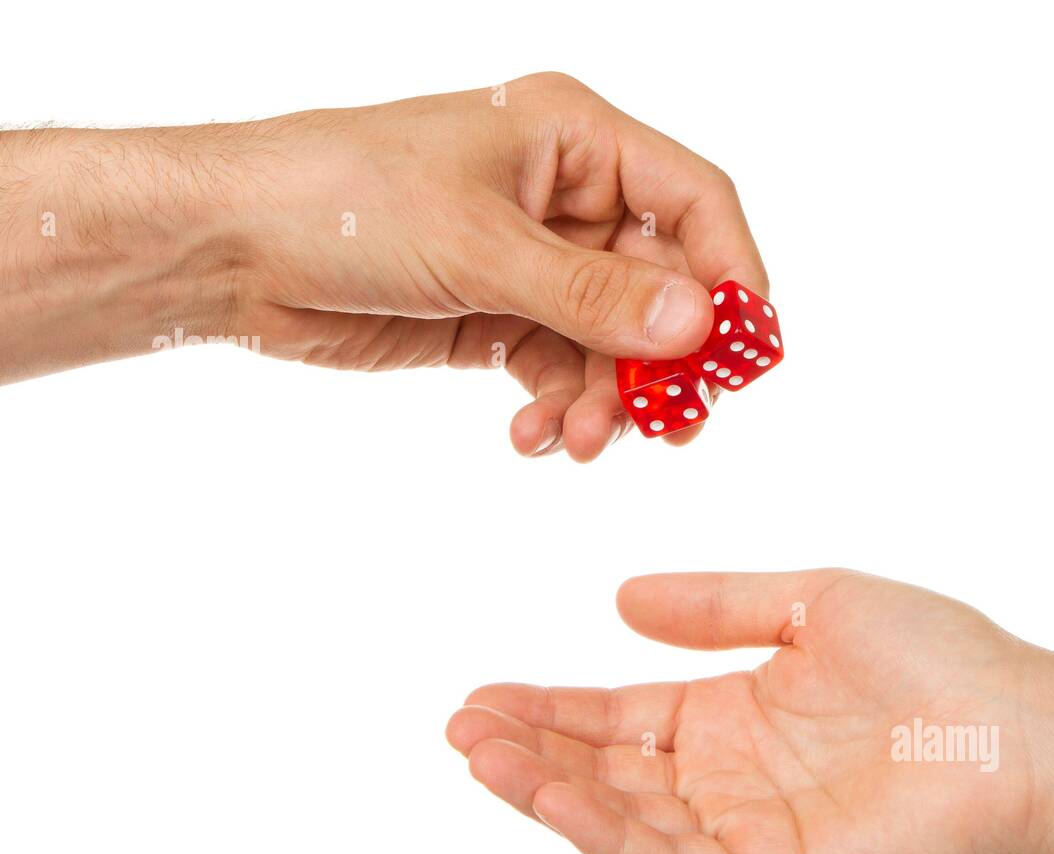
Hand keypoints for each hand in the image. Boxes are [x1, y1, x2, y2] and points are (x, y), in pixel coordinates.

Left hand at [0, 73, 766, 460]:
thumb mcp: (480, 245)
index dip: (731, 276)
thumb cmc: (343, 199)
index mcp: (573, 140)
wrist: (234, 248)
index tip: (745, 353)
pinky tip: (530, 433)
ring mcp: (532, 264)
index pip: (693, 202)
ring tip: (575, 439)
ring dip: (604, 399)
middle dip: (659, 363)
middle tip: (665, 426)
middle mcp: (564, 199)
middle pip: (659, 288)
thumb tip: (696, 325)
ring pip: (611, 344)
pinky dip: (556, 407)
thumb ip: (591, 295)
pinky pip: (559, 370)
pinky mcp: (497, 318)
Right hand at [447, 569, 1051, 853]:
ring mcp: (746, 828)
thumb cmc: (937, 655)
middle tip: (461, 726)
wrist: (1023, 723)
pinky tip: (551, 797)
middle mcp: (727, 775)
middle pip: (603, 771)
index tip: (483, 693)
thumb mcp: (807, 601)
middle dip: (529, 751)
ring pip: (622, 819)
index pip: (615, 717)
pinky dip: (603, 834)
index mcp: (731, 713)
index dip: (548, 707)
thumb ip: (713, 605)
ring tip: (482, 755)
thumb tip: (619, 599)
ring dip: (547, 790)